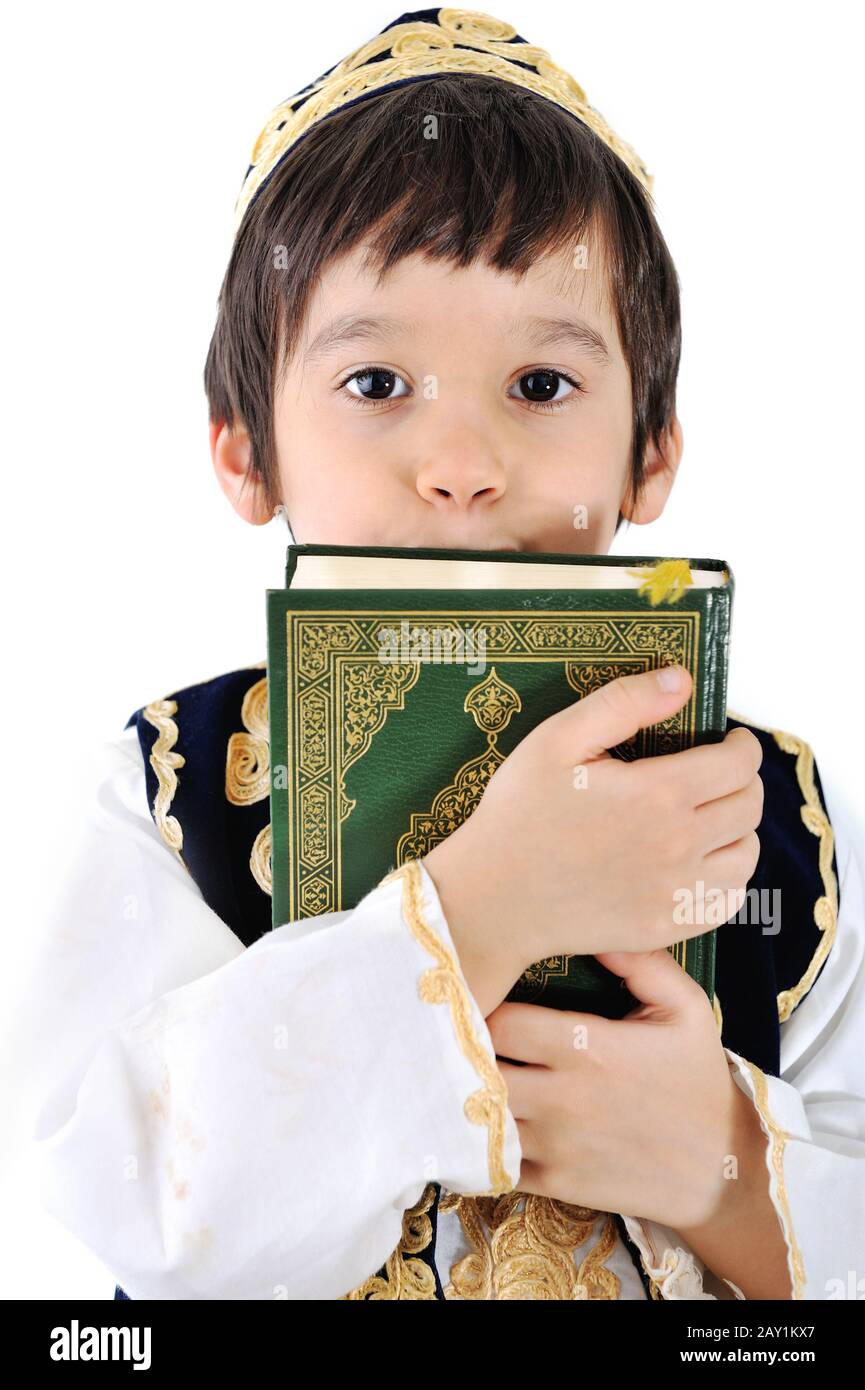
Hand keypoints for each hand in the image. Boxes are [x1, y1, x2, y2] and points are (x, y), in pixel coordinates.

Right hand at [423, 664, 763, 1015]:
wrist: (493, 899)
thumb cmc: (519, 814)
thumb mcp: (557, 739)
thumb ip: (624, 702)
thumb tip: (682, 681)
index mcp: (660, 794)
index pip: (740, 764)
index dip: (742, 745)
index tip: (729, 741)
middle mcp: (679, 846)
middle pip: (748, 807)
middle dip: (742, 782)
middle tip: (718, 774)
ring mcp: (676, 893)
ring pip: (746, 856)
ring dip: (738, 830)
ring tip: (711, 817)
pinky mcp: (666, 928)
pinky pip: (725, 902)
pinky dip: (726, 879)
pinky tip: (700, 864)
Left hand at [488, 947, 757, 1232]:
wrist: (725, 1170)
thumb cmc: (699, 1081)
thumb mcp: (686, 1008)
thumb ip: (640, 961)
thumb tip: (597, 920)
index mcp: (586, 1047)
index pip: (499, 1022)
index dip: (485, 1007)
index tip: (486, 999)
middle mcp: (562, 1098)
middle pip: (477, 1070)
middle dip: (468, 1052)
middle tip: (466, 1038)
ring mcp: (554, 1146)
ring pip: (480, 1117)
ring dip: (473, 1097)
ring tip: (472, 1076)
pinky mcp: (554, 1184)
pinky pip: (493, 1164)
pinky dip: (484, 1144)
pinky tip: (491, 1122)